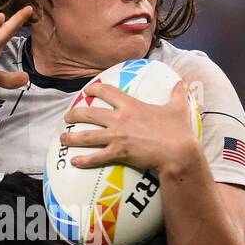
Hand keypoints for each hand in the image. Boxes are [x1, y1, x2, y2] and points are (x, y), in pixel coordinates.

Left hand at [60, 78, 200, 173]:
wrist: (178, 151)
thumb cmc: (178, 131)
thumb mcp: (179, 108)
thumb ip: (178, 94)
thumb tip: (182, 82)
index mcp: (131, 105)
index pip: (107, 92)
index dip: (95, 89)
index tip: (87, 91)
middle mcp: (120, 118)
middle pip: (89, 113)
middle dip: (74, 114)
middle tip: (67, 116)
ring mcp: (117, 136)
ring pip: (86, 135)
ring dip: (71, 137)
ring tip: (63, 138)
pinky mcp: (118, 153)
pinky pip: (96, 157)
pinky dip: (83, 160)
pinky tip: (74, 162)